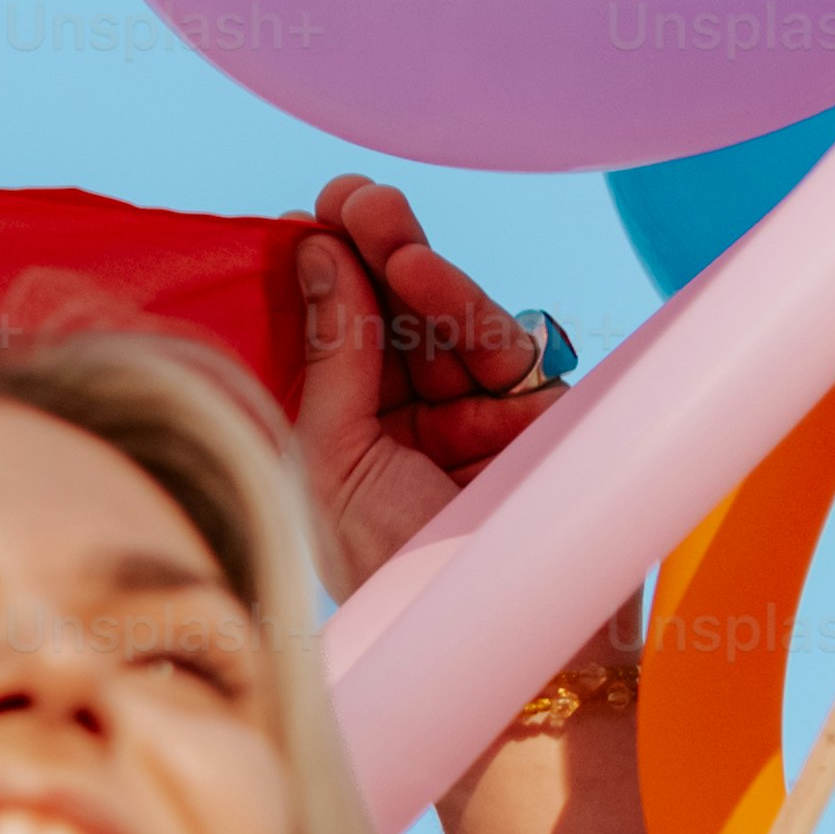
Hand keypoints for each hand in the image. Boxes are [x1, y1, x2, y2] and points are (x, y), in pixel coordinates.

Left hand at [290, 172, 571, 591]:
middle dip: (364, 253)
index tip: (295, 224)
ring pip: (441, 321)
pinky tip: (413, 265)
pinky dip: (454, 303)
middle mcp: (414, 425)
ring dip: (404, 259)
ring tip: (370, 211)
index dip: (320, 285)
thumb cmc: (394, 571)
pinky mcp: (539, 412)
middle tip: (339, 194)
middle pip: (389, 321)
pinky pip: (494, 345)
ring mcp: (478, 415)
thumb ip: (329, 363)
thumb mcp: (333, 462)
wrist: (484, 639)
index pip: (336, 347)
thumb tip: (310, 256)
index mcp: (352, 444)